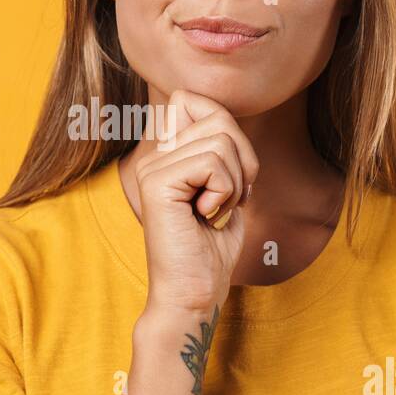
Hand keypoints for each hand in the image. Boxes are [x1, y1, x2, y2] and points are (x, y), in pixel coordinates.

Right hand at [133, 89, 260, 319]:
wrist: (193, 295)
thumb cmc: (211, 253)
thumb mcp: (226, 191)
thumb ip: (223, 153)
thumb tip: (228, 122)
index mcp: (165, 155)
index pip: (192, 99)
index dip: (227, 128)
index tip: (232, 175)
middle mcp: (154, 156)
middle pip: (217, 117)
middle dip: (243, 159)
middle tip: (232, 199)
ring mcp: (152, 168)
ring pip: (220, 140)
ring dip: (235, 181)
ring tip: (217, 211)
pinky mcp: (157, 184)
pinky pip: (213, 162)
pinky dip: (225, 191)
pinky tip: (207, 216)